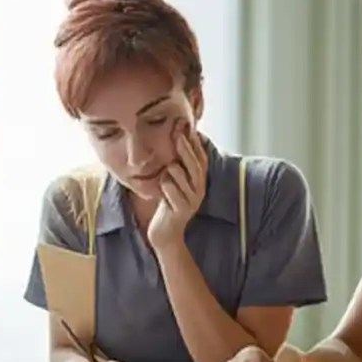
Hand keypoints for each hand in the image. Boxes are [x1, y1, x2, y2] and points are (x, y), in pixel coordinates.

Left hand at [146, 120, 207, 250]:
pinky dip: (163, 185)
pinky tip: (160, 188)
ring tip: (164, 173)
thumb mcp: (175, 184)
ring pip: (179, 175)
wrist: (165, 234)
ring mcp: (191, 202)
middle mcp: (199, 191)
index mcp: (199, 183)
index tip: (186, 127)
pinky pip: (169, 189)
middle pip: (194, 165)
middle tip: (176, 135)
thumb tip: (177, 140)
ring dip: (169, 171)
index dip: (195, 144)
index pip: (201, 159)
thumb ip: (179, 166)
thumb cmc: (168, 204)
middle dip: (185, 149)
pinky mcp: (180, 211)